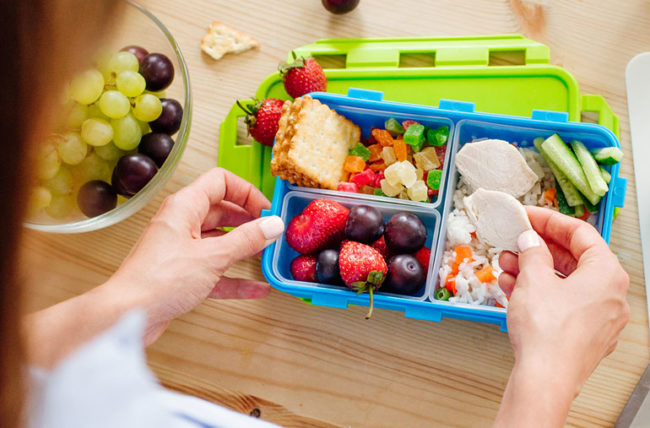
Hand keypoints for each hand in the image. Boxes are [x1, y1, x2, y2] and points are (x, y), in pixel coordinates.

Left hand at [102, 167, 284, 344]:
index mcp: (184, 207)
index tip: (266, 210)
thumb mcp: (212, 257)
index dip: (246, 192)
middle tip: (271, 232)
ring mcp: (182, 249)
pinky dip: (235, 277)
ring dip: (244, 249)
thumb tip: (272, 225)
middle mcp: (181, 223)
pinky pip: (215, 270)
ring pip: (220, 241)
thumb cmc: (158, 280)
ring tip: (267, 255)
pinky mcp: (183, 274)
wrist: (127, 315)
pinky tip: (256, 288)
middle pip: (222, 211)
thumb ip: (246, 240)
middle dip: (249, 221)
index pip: (220, 182)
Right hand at [494, 206, 628, 426]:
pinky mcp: (584, 334)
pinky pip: (562, 303)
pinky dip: (539, 293)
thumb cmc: (548, 333)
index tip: (528, 216)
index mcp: (607, 273)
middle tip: (513, 241)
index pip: (580, 233)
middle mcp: (611, 295)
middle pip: (572, 259)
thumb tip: (530, 240)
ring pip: (564, 282)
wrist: (545, 379)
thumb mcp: (533, 279)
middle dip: (537, 249)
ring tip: (506, 266)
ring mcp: (599, 317)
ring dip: (533, 271)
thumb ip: (532, 252)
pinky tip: (513, 289)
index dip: (548, 220)